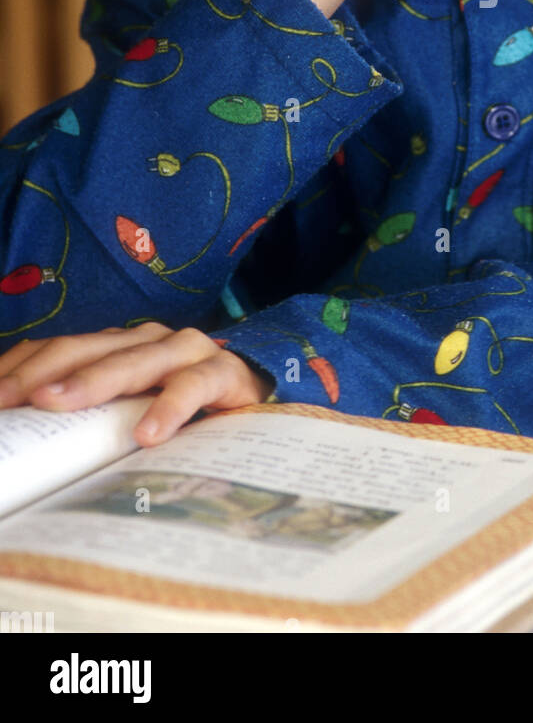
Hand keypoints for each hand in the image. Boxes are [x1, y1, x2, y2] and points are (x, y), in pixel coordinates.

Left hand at [0, 325, 273, 445]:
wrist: (263, 397)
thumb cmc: (188, 410)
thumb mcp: (132, 410)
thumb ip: (94, 415)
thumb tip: (33, 437)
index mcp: (119, 345)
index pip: (60, 347)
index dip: (21, 365)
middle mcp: (148, 338)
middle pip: (86, 348)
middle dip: (39, 373)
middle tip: (4, 399)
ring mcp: (187, 349)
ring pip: (134, 359)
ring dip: (92, 381)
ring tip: (54, 403)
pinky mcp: (223, 371)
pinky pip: (193, 384)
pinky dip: (170, 407)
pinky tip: (148, 433)